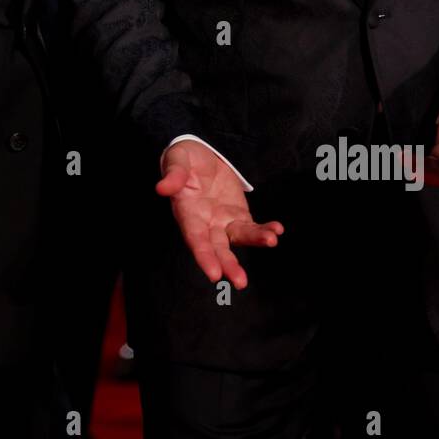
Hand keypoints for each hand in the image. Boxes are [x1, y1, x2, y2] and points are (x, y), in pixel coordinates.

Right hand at [156, 139, 282, 287]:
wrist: (200, 156)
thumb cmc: (183, 159)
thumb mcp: (176, 160)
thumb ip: (173, 174)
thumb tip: (162, 188)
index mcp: (187, 213)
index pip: (195, 239)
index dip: (204, 256)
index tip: (214, 274)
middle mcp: (205, 224)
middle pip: (217, 248)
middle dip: (229, 265)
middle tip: (240, 282)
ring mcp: (223, 221)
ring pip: (238, 238)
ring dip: (254, 242)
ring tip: (271, 241)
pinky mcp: (238, 215)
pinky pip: (252, 227)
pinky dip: (264, 230)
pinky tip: (277, 230)